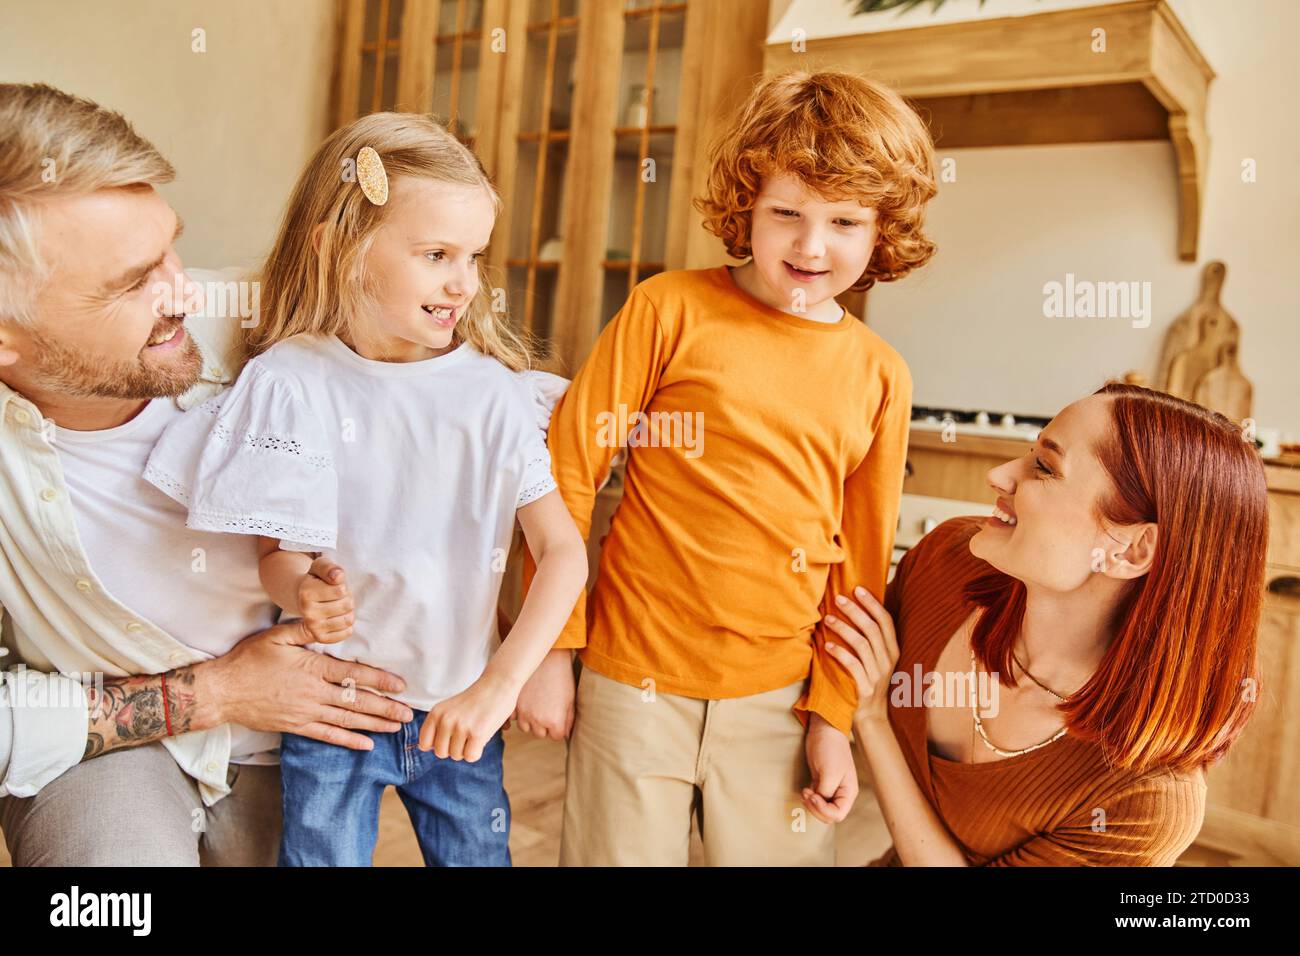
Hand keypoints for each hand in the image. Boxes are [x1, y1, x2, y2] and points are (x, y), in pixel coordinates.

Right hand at [196, 620, 412, 750]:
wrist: (222, 691)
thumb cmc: (250, 660)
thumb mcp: (278, 636)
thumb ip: (307, 628)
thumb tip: (330, 619)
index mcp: (313, 668)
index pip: (354, 675)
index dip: (380, 680)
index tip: (400, 685)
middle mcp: (313, 693)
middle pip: (357, 701)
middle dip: (386, 708)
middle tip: (408, 713)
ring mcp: (305, 712)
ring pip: (347, 720)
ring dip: (374, 725)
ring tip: (396, 728)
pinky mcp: (296, 726)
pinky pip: (327, 736)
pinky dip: (348, 741)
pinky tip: (366, 745)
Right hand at [297, 557, 353, 643]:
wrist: (305, 597)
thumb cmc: (318, 580)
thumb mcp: (321, 566)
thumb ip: (330, 568)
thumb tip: (338, 576)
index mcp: (306, 592)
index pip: (341, 590)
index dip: (343, 586)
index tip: (335, 585)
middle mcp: (307, 611)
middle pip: (346, 605)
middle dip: (347, 598)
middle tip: (338, 597)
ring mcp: (313, 626)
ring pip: (348, 619)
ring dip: (348, 611)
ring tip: (339, 606)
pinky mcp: (321, 638)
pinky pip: (346, 632)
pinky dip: (347, 625)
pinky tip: (338, 617)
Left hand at [418, 671, 519, 761]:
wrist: (499, 684)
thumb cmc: (476, 699)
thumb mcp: (450, 708)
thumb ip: (438, 726)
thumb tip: (428, 749)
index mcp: (436, 712)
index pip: (424, 744)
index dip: (438, 744)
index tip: (450, 737)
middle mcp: (445, 719)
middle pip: (440, 753)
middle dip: (453, 748)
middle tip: (466, 734)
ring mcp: (461, 726)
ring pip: (457, 756)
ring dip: (467, 749)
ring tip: (475, 732)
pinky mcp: (477, 733)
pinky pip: (471, 757)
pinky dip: (477, 752)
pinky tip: (482, 737)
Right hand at [512, 647, 574, 739]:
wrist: (547, 657)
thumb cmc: (562, 677)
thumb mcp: (570, 699)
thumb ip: (568, 720)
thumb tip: (566, 734)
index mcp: (554, 721)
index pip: (557, 737)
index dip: (558, 728)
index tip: (558, 720)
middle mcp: (537, 720)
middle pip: (540, 734)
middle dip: (544, 726)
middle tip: (547, 711)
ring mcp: (523, 712)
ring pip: (525, 727)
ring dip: (530, 720)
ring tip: (535, 706)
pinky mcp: (512, 703)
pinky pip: (513, 717)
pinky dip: (518, 713)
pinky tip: (524, 702)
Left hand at [801, 713, 857, 823]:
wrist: (824, 730)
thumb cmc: (830, 749)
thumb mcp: (829, 772)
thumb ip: (826, 791)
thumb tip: (819, 801)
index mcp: (848, 792)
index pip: (837, 814)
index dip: (823, 810)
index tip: (813, 796)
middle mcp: (841, 792)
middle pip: (829, 814)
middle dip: (815, 808)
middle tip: (806, 794)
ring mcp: (831, 788)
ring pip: (821, 808)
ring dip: (811, 804)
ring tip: (805, 791)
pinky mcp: (821, 782)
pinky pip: (816, 798)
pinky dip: (809, 798)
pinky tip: (804, 790)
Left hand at [822, 585, 899, 725]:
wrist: (871, 717)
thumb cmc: (868, 680)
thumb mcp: (876, 659)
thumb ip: (870, 638)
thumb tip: (854, 609)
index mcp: (893, 650)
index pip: (886, 621)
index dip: (873, 604)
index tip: (858, 589)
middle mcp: (888, 660)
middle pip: (873, 629)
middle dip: (855, 611)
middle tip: (838, 598)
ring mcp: (878, 675)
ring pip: (862, 645)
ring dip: (844, 628)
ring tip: (828, 618)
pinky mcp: (865, 688)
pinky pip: (853, 666)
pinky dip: (840, 653)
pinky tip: (827, 645)